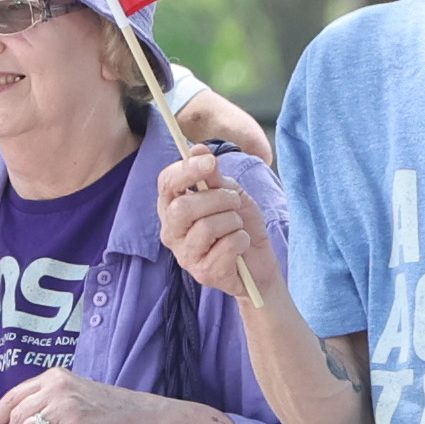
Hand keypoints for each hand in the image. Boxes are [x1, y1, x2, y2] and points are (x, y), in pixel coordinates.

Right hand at [157, 145, 277, 299]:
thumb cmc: (239, 226)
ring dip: (233, 221)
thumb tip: (197, 149)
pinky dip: (242, 240)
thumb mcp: (231, 194)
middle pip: (183, 207)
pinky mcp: (203, 274)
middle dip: (218, 199)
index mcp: (173, 208)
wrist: (258, 263)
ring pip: (207, 227)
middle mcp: (172, 232)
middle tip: (234, 202)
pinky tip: (240, 246)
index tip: (209, 162)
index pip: (166, 183)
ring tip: (237, 226)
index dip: (186, 169)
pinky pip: (225, 247)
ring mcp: (185, 255)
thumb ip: (213, 176)